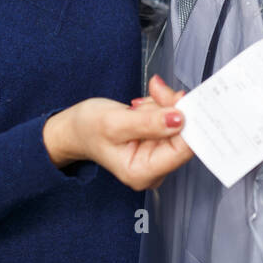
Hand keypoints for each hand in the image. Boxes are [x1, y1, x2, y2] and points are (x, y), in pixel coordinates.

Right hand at [44, 78, 193, 189]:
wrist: (76, 129)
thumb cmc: (87, 129)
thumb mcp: (113, 122)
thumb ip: (147, 122)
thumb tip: (179, 119)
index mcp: (142, 172)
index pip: (182, 149)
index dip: (186, 121)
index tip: (180, 98)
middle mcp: (154, 169)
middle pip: (182, 134)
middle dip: (169, 108)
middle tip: (154, 91)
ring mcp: (157, 157)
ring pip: (178, 123)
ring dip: (162, 106)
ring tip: (137, 107)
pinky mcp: (159, 144)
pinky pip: (172, 120)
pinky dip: (160, 108)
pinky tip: (142, 109)